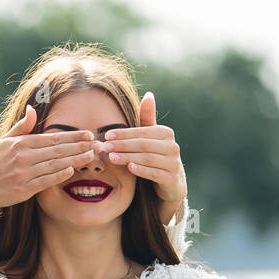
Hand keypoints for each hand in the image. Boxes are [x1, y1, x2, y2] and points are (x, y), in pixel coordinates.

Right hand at [0, 105, 95, 217]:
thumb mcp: (5, 141)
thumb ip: (22, 127)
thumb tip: (33, 109)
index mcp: (21, 143)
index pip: (52, 138)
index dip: (72, 136)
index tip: (88, 134)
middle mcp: (23, 156)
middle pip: (57, 150)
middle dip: (79, 146)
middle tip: (97, 143)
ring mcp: (24, 173)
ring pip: (55, 164)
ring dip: (75, 159)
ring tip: (92, 156)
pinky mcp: (24, 189)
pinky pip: (46, 180)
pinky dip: (59, 175)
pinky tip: (72, 171)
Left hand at [98, 92, 186, 223]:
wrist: (171, 185)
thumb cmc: (156, 157)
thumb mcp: (151, 139)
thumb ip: (147, 119)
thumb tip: (149, 94)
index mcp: (166, 134)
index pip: (141, 132)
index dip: (123, 133)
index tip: (106, 136)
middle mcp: (172, 146)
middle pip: (143, 144)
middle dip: (122, 145)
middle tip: (104, 147)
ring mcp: (174, 163)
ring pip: (147, 158)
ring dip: (127, 156)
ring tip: (111, 157)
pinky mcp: (172, 179)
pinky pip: (155, 173)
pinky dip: (142, 169)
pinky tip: (129, 167)